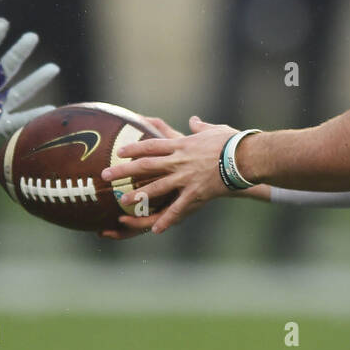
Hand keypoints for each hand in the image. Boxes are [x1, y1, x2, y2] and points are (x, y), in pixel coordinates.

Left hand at [100, 115, 237, 235]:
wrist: (244, 157)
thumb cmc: (232, 141)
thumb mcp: (213, 129)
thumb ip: (200, 126)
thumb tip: (194, 119)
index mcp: (181, 145)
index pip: (151, 146)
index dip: (134, 149)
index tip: (119, 152)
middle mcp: (178, 161)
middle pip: (145, 166)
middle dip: (123, 171)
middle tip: (105, 175)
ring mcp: (185, 178)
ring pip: (156, 188)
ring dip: (138, 196)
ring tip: (122, 202)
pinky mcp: (196, 194)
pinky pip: (178, 209)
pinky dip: (166, 220)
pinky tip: (156, 230)